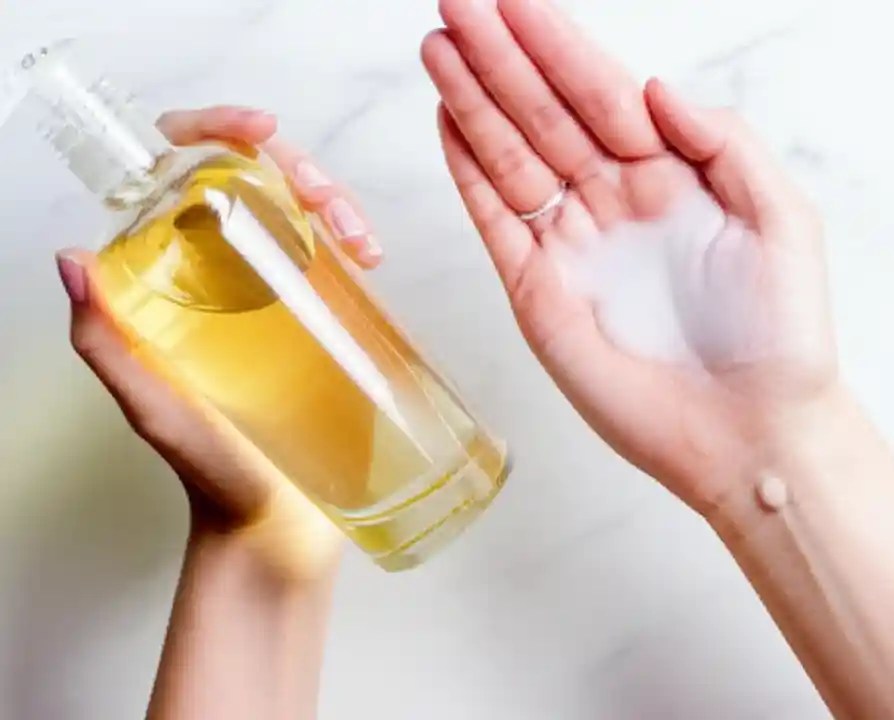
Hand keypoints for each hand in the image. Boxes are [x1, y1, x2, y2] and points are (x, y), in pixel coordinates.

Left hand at [55, 107, 379, 578]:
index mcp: (175, 282)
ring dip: (338, 201)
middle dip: (302, 170)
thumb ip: (105, 345)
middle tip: (327, 201)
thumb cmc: (211, 475)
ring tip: (361, 242)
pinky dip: (357, 240)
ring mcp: (280, 296)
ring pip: (307, 212)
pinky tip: (370, 257)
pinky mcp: (327, 320)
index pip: (187, 180)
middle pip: (261, 183)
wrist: (277, 531)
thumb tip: (71, 260)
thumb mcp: (150, 407)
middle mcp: (225, 278)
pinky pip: (340, 258)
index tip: (262, 134)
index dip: (219, 134)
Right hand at [425, 0, 841, 515]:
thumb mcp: (781, 218)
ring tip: (438, 43)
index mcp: (674, 176)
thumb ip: (723, 141)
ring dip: (473, 99)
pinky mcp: (538, 292)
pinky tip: (447, 119)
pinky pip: (496, 218)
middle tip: (455, 0)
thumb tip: (652, 86)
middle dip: (500, 56)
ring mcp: (573, 245)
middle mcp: (617, 201)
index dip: (558, 44)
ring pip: (512, 155)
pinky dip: (468, 170)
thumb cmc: (780, 333)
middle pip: (546, 112)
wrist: (752, 431)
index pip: (603, 92)